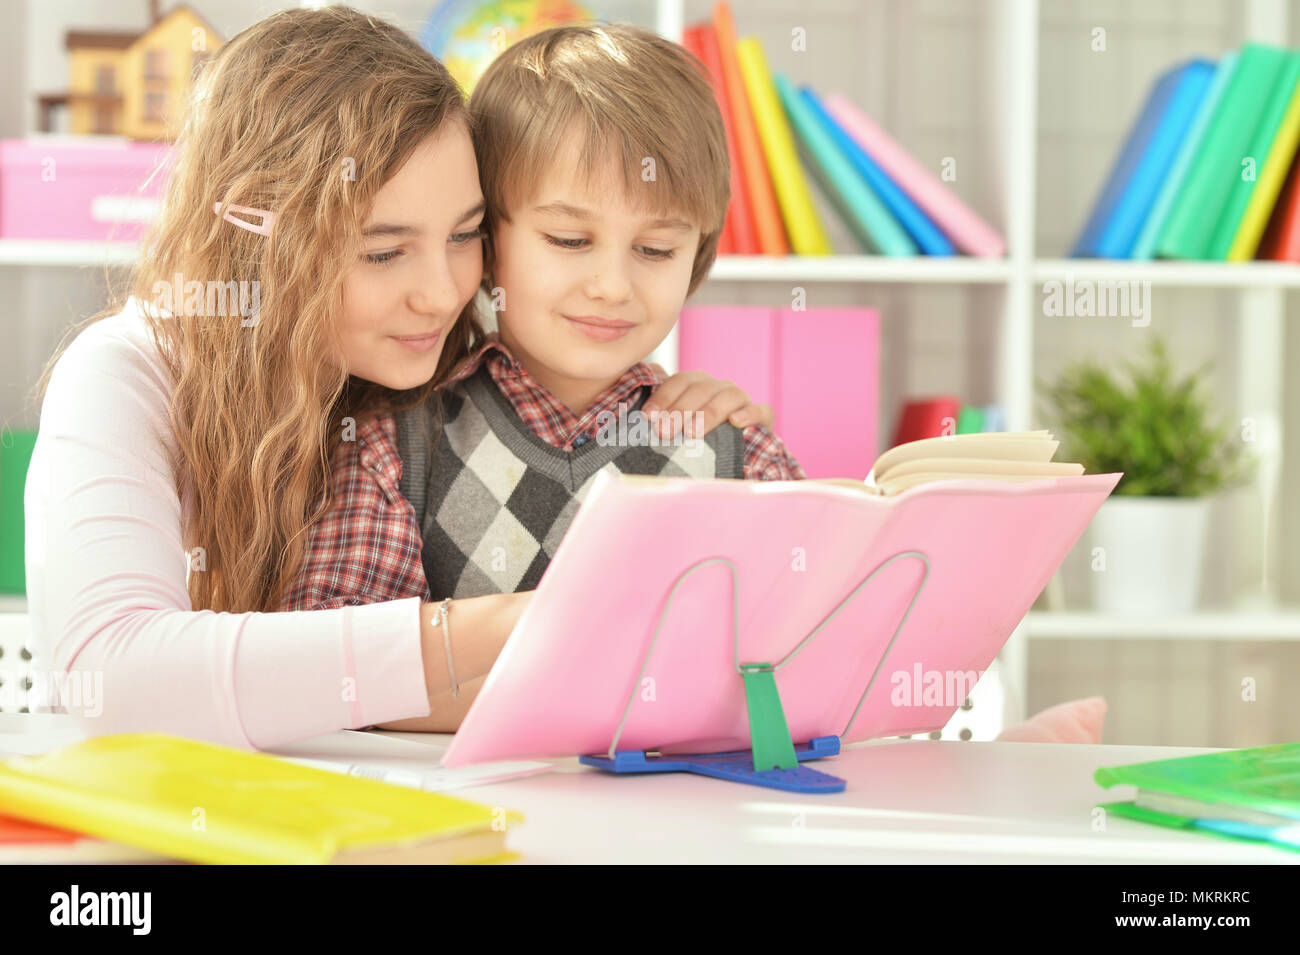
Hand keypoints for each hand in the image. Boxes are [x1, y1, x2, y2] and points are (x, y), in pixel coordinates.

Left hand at [644, 366, 773, 438]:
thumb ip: (659, 413)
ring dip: (709, 412)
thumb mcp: (673, 429)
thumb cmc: (692, 445)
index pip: (680, 381)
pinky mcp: (762, 418)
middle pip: (701, 388)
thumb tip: (638, 401)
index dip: (663, 396)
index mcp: (696, 385)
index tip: (648, 417)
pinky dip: (749, 414)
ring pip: (728, 396)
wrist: (728, 463)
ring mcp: (741, 400)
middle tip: (664, 431)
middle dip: (680, 410)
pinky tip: (736, 423)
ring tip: (693, 432)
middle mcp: (719, 387)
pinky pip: (761, 410)